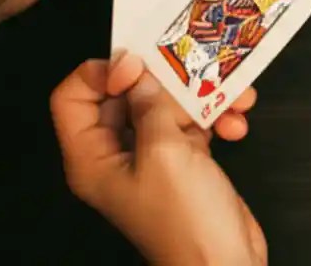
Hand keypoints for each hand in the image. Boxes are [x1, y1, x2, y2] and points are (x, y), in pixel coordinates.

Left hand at [52, 56, 264, 265]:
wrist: (225, 264)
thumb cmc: (185, 223)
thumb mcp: (165, 153)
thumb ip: (151, 106)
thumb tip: (143, 76)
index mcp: (92, 159)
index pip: (73, 98)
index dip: (102, 73)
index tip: (140, 64)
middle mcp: (117, 156)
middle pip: (126, 96)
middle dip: (165, 80)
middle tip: (194, 68)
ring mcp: (152, 157)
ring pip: (166, 106)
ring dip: (202, 98)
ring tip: (232, 98)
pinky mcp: (185, 160)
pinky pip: (194, 123)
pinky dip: (217, 117)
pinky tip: (237, 123)